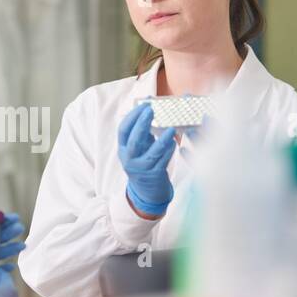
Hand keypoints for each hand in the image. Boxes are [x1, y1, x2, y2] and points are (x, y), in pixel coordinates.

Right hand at [117, 103, 177, 217]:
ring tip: (171, 128)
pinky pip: (162, 161)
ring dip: (161, 140)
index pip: (123, 130)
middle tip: (151, 109)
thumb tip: (149, 108)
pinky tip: (174, 142)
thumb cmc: (144, 162)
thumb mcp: (139, 147)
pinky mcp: (153, 175)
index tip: (144, 104)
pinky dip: (168, 150)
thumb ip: (142, 132)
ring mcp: (141, 168)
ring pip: (150, 153)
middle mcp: (129, 159)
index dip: (132, 116)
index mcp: (123, 149)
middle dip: (142, 123)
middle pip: (133, 140)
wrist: (146, 191)